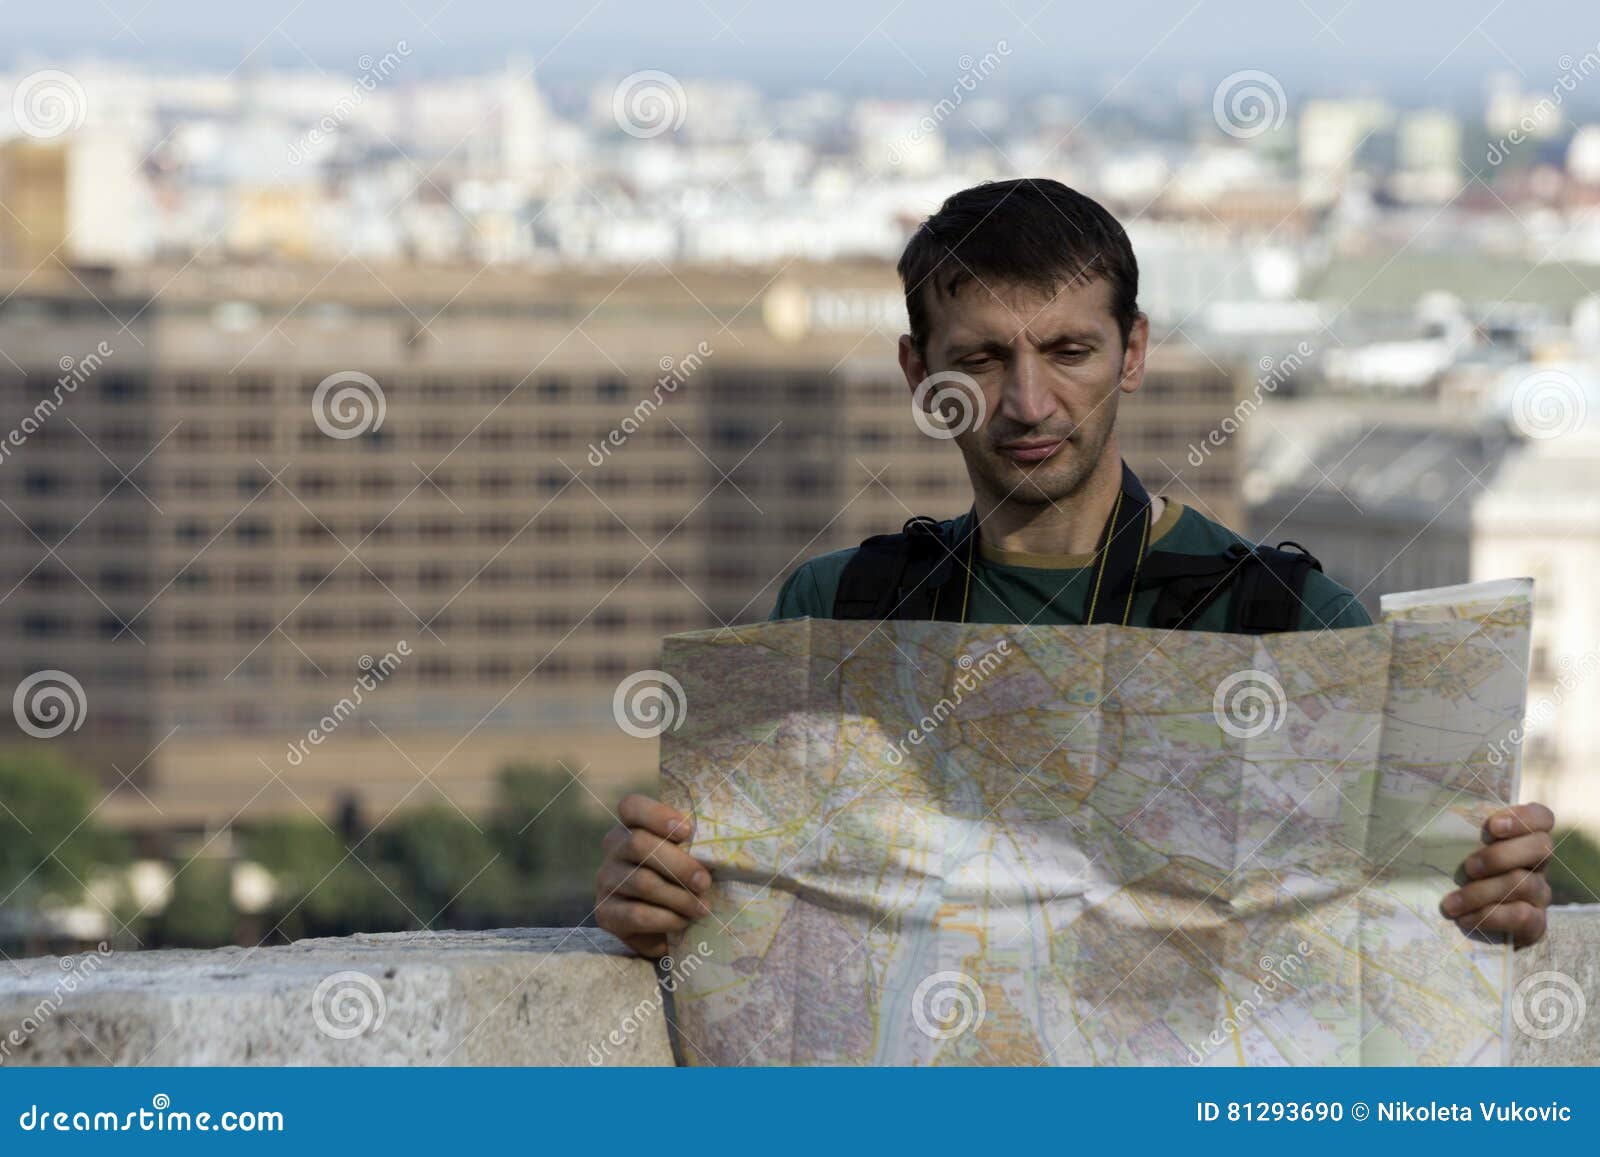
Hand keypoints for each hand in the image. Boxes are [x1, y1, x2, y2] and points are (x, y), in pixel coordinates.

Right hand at [595, 793, 711, 958]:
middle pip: (639, 844)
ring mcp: (606, 880)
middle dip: (679, 864)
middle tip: (704, 882)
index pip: (631, 806)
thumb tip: (727, 843)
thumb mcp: (690, 857)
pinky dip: (666, 919)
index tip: (688, 832)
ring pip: (642, 882)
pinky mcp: (606, 913)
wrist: (666, 930)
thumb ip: (697, 844)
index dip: (657, 815)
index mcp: (631, 826)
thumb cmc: (684, 882)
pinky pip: (637, 914)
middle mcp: (613, 848)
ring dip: (679, 897)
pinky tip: (684, 922)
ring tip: (702, 907)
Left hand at [1440, 802, 1554, 948]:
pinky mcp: (1536, 923)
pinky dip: (1490, 916)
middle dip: (1499, 856)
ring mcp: (1539, 893)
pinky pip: (1523, 916)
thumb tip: (1419, 814)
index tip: (1492, 827)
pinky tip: (1465, 919)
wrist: (1463, 926)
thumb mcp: (1452, 850)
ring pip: (1523, 883)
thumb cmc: (1452, 876)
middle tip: (1467, 867)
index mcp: (1520, 839)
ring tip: (1450, 904)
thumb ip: (1451, 830)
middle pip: (1541, 847)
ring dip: (1481, 893)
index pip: (1542, 817)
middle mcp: (1537, 864)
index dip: (1524, 818)